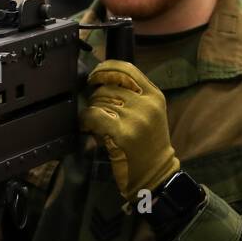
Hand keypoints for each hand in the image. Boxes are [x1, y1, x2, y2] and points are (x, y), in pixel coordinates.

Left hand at [81, 60, 179, 201]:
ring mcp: (135, 117)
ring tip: (95, 123)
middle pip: (108, 86)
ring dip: (91, 111)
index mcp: (154, 95)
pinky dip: (86, 120)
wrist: (155, 172)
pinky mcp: (122, 132)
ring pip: (99, 101)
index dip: (105, 68)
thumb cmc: (148, 143)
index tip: (94, 76)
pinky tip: (88, 126)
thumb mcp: (149, 113)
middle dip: (95, 96)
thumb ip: (133, 94)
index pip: (126, 68)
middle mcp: (146, 103)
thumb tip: (101, 79)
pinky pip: (94, 115)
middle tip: (95, 109)